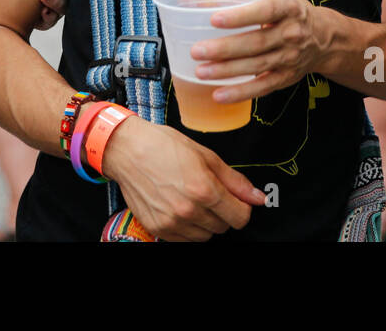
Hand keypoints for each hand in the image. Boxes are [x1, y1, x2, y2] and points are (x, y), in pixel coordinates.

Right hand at [98, 115, 264, 240]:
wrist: (127, 150)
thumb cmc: (164, 146)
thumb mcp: (205, 155)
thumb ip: (235, 180)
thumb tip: (258, 197)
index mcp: (204, 189)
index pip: (240, 217)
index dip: (242, 207)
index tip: (236, 199)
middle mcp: (188, 210)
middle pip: (224, 227)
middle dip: (222, 212)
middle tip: (209, 192)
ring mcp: (171, 222)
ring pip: (205, 235)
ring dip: (205, 221)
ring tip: (191, 198)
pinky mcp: (157, 228)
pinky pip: (184, 239)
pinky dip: (187, 227)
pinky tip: (178, 206)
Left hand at [190, 0, 339, 103]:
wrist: (324, 38)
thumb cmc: (288, 13)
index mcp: (288, 8)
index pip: (265, 11)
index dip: (240, 16)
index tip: (214, 19)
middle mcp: (292, 34)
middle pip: (256, 43)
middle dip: (225, 49)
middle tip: (197, 51)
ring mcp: (290, 58)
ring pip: (256, 66)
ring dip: (227, 71)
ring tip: (201, 72)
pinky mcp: (286, 77)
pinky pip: (262, 87)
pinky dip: (240, 92)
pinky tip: (218, 94)